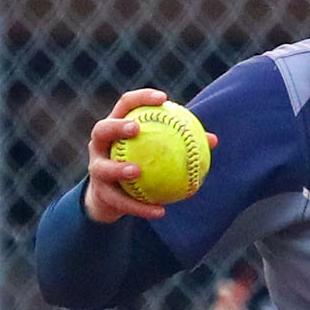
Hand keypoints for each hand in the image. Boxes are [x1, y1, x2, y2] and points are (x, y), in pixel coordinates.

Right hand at [80, 88, 218, 223]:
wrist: (113, 197)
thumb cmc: (142, 164)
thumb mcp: (159, 152)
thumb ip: (182, 143)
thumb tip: (213, 139)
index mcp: (116, 127)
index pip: (126, 105)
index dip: (142, 98)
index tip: (164, 98)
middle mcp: (100, 145)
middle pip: (102, 129)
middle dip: (117, 126)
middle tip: (136, 128)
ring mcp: (96, 168)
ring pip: (103, 167)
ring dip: (119, 169)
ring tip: (136, 171)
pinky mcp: (100, 193)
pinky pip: (121, 201)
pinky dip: (140, 207)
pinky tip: (160, 211)